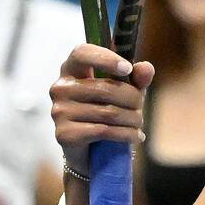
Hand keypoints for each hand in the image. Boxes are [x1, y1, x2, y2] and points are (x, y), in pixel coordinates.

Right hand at [50, 45, 153, 171]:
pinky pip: (104, 130)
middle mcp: (60, 88)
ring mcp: (59, 111)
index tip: (127, 69)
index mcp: (71, 69)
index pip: (82, 53)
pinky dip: (126, 134)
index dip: (106, 58)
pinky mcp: (64, 134)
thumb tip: (146, 68)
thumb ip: (136, 78)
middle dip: (133, 99)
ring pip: (108, 112)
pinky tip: (135, 136)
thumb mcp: (125, 91)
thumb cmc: (106, 111)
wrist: (90, 152)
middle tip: (140, 108)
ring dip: (132, 119)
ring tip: (138, 123)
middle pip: (106, 87)